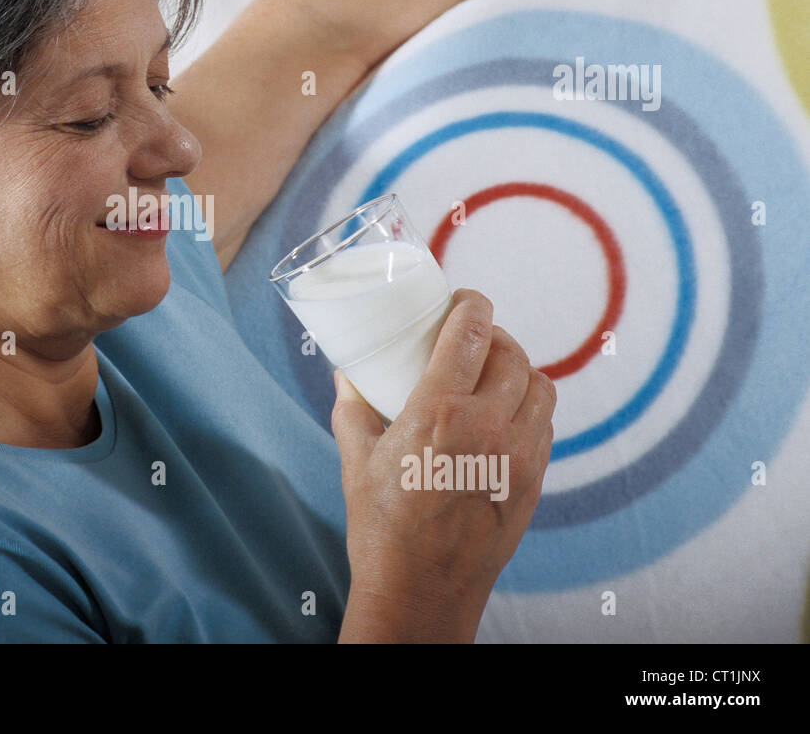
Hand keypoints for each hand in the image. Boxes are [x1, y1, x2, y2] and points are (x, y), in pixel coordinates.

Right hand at [332, 289, 555, 642]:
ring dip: (518, 368)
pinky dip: (529, 405)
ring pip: (540, 385)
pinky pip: (546, 424)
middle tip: (471, 334)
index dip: (472, 304)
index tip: (463, 298)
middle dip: (493, 334)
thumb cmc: (381, 530)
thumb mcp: (356, 461)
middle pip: (511, 353)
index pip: (471, 333)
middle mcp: (487, 428)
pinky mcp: (534, 482)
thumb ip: (353, 409)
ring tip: (492, 370)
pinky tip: (503, 411)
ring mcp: (518, 457)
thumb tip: (347, 374)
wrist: (421, 593)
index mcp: (438, 414)